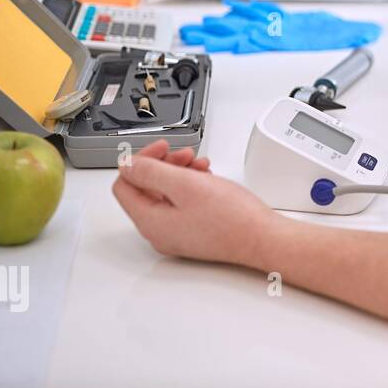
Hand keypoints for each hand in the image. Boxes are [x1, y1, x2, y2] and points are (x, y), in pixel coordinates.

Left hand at [112, 139, 276, 266]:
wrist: (263, 239)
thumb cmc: (232, 218)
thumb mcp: (185, 184)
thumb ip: (150, 172)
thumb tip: (127, 165)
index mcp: (150, 221)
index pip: (125, 184)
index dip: (140, 160)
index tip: (162, 148)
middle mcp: (159, 232)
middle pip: (146, 189)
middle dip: (164, 165)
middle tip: (186, 154)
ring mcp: (177, 235)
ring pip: (166, 196)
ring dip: (180, 174)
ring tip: (202, 166)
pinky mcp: (194, 234)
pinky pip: (181, 206)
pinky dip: (191, 188)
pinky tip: (208, 180)